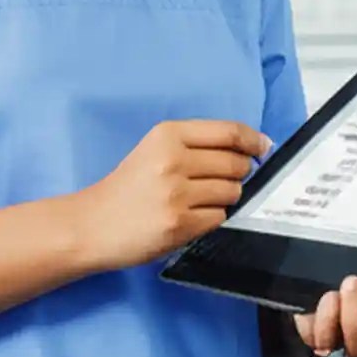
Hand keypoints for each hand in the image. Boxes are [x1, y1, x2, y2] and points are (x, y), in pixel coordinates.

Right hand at [72, 120, 271, 271]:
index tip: (262, 148)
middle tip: (219, 181)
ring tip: (199, 201)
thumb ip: (196, 146)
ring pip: (232, 192)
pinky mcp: (179, 224)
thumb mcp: (155, 150)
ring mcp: (176, 194)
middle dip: (239, 174)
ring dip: (225, 198)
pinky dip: (212, 218)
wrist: (93, 224)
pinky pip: (219, 217)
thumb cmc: (127, 187)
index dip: (253, 141)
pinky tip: (191, 217)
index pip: (229, 132)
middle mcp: (173, 160)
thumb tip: (251, 150)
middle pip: (236, 164)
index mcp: (167, 135)